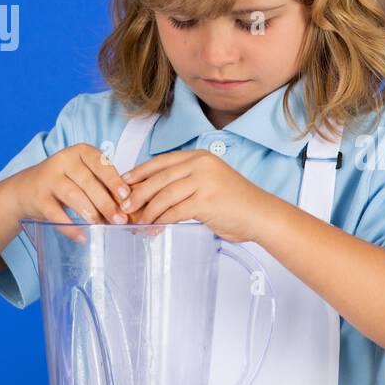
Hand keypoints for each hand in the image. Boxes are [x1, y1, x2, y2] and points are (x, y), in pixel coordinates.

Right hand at [10, 143, 131, 241]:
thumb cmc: (66, 182)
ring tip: (103, 226)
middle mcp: (63, 160)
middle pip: (89, 182)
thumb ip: (104, 185)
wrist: (26, 189)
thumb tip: (128, 206)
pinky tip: (82, 236)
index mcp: (80, 152)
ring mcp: (48, 178)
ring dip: (91, 213)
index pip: (100, 163)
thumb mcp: (84, 176)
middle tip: (120, 220)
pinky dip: (70, 227)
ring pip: (73, 196)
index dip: (114, 180)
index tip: (126, 196)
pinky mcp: (37, 197)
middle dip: (107, 203)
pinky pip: (56, 214)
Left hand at [120, 150, 280, 242]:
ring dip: (148, 210)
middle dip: (138, 193)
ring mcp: (204, 181)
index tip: (124, 181)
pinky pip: (175, 211)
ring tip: (139, 221)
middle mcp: (201, 164)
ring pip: (164, 195)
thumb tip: (152, 193)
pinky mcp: (206, 200)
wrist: (260, 215)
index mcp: (200, 157)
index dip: (140, 171)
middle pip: (159, 178)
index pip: (162, 161)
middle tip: (125, 206)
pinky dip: (161, 221)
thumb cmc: (235, 203)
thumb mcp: (209, 183)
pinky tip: (155, 227)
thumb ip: (186, 183)